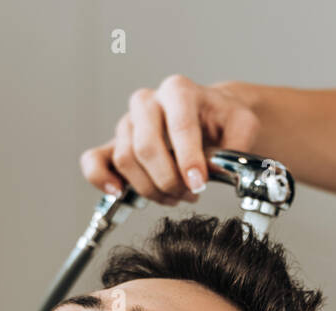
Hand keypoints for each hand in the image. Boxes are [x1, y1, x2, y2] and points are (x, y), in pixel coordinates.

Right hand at [79, 75, 259, 204]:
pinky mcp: (114, 144)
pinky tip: (118, 192)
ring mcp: (127, 124)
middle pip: (146, 147)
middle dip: (169, 180)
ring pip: (126, 160)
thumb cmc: (221, 121)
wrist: (208, 119)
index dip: (188, 159)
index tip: (199, 184)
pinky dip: (100, 178)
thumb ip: (236, 145)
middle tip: (190, 193)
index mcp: (178, 91)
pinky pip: (93, 159)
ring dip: (151, 188)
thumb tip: (218, 169)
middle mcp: (147, 103)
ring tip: (177, 195)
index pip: (178, 126)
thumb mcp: (242, 125)